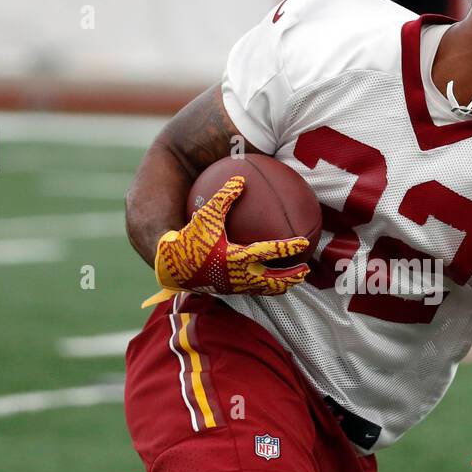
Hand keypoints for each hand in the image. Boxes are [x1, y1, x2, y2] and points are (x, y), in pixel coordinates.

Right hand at [141, 175, 309, 305]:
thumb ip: (223, 198)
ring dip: (278, 286)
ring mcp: (230, 287)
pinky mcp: (222, 291)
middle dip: (290, 277)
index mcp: (233, 257)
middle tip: (306, 270)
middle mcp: (235, 277)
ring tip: (292, 283)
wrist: (165, 262)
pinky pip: (247, 290)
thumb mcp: (204, 215)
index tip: (302, 244)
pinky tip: (263, 280)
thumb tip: (241, 180)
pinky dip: (260, 287)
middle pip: (271, 281)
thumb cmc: (184, 237)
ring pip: (260, 290)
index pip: (267, 253)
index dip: (287, 248)